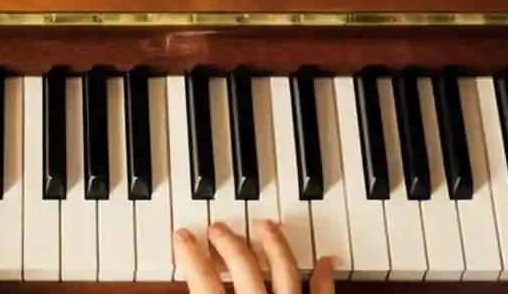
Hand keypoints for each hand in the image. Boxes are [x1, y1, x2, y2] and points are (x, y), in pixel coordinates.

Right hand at [174, 220, 333, 293]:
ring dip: (275, 245)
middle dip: (229, 243)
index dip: (189, 256)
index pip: (203, 282)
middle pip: (244, 268)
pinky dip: (323, 279)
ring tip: (267, 225)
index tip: (182, 236)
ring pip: (284, 272)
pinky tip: (325, 262)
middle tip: (218, 227)